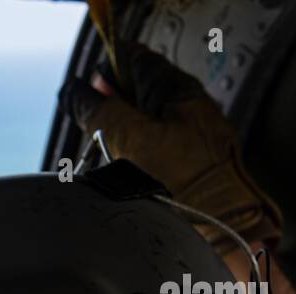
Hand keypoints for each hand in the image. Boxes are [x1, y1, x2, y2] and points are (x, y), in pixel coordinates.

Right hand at [61, 40, 281, 255]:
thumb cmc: (184, 184)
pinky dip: (133, 162)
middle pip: (138, 95)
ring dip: (120, 139)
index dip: (107, 70)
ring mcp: (190, 142)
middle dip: (111, 109)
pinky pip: (151, 156)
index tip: (87, 87)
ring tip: (110, 160)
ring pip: (142, 127)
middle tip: (93, 129)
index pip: (137, 60)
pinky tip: (127, 179)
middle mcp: (189, 112)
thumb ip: (99, 110)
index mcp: (180, 92)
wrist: (222, 230)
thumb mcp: (130, 138)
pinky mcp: (188, 172)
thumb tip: (73, 91)